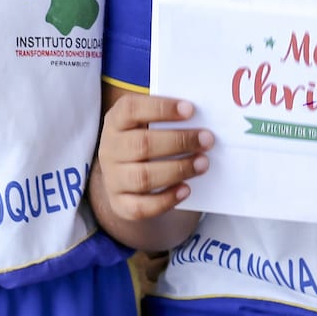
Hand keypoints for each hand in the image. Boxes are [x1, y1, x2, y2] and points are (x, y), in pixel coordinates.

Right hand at [94, 93, 211, 222]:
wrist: (126, 178)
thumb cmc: (146, 142)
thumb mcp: (147, 124)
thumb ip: (167, 119)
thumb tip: (199, 122)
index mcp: (115, 121)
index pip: (131, 109)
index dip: (161, 108)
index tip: (190, 110)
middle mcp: (109, 149)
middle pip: (141, 144)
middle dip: (179, 141)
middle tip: (206, 140)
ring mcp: (112, 179)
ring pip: (143, 177)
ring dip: (178, 169)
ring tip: (202, 163)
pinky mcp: (120, 204)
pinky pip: (141, 206)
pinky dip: (166, 199)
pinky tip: (186, 189)